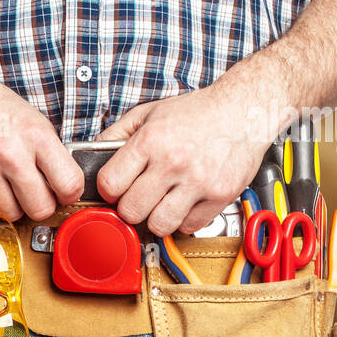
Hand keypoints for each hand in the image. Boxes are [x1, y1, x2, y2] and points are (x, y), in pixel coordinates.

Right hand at [0, 61, 81, 221]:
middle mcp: (9, 154)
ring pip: (11, 213)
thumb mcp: (30, 118)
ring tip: (1, 178)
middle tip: (32, 193)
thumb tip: (63, 187)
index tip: (61, 193)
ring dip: (9, 201)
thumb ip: (48, 152)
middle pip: (40, 208)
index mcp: (34, 135)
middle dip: (38, 204)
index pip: (68, 184)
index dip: (68, 194)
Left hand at [95, 85, 267, 236]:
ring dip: (157, 218)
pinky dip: (185, 219)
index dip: (109, 190)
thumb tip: (91, 156)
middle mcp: (173, 162)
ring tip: (163, 202)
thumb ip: (116, 135)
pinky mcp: (220, 196)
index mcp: (150, 141)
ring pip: (159, 225)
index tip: (117, 188)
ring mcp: (198, 182)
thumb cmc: (197, 112)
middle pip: (131, 211)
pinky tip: (186, 201)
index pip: (110, 185)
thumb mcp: (148, 113)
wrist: (245, 109)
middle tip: (140, 197)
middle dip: (131, 207)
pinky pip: (190, 227)